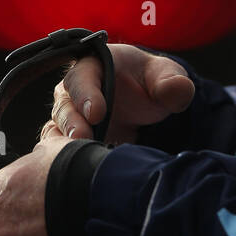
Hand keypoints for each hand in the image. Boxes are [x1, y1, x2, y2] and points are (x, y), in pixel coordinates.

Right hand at [51, 42, 194, 144]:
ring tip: (79, 155)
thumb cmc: (151, 82)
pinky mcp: (71, 140)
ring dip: (64, 143)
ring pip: (57, 128)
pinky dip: (62, 157)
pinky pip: (57, 148)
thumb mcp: (165, 76)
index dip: (87, 93)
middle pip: (64, 105)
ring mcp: (71, 116)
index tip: (97, 113)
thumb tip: (178, 89)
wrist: (147, 102)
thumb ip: (171, 82)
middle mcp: (75, 90)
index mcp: (95, 65)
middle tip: (82, 138)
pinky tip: (75, 170)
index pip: (82, 76)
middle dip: (72, 122)